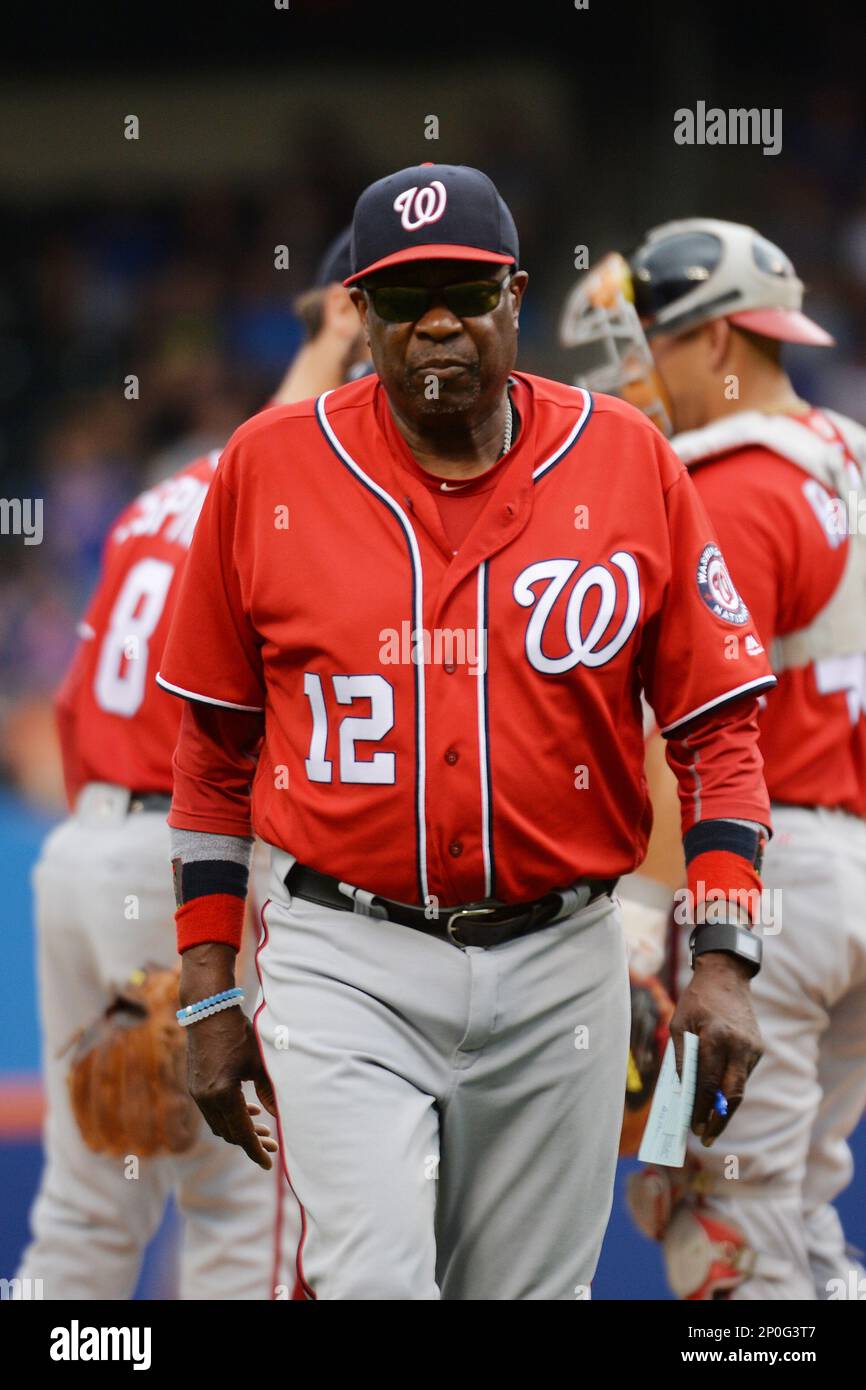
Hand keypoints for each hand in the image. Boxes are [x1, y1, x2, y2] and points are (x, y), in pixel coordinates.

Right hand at [181, 943, 277, 1168]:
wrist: (208, 1011)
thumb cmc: (237, 1033)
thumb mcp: (259, 1062)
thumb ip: (270, 1090)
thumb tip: (281, 1116)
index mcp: (223, 1094)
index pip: (242, 1133)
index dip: (256, 1151)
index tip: (269, 1163)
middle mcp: (206, 1098)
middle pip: (229, 1133)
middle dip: (251, 1142)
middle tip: (273, 1144)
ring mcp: (197, 1093)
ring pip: (220, 1124)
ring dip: (240, 1130)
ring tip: (263, 1131)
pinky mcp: (195, 1086)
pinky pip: (213, 1112)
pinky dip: (230, 1116)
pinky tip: (248, 1110)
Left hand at [670, 952, 762, 1146]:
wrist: (726, 976)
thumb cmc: (696, 1000)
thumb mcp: (679, 1024)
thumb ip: (681, 1058)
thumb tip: (681, 1092)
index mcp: (716, 1037)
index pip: (708, 1082)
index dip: (700, 1107)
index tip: (692, 1126)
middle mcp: (739, 1045)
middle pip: (732, 1094)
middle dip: (718, 1120)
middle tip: (705, 1137)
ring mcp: (752, 1048)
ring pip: (739, 1088)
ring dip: (725, 1108)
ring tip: (709, 1125)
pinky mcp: (758, 1048)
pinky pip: (743, 1075)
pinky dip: (730, 1089)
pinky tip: (717, 1100)